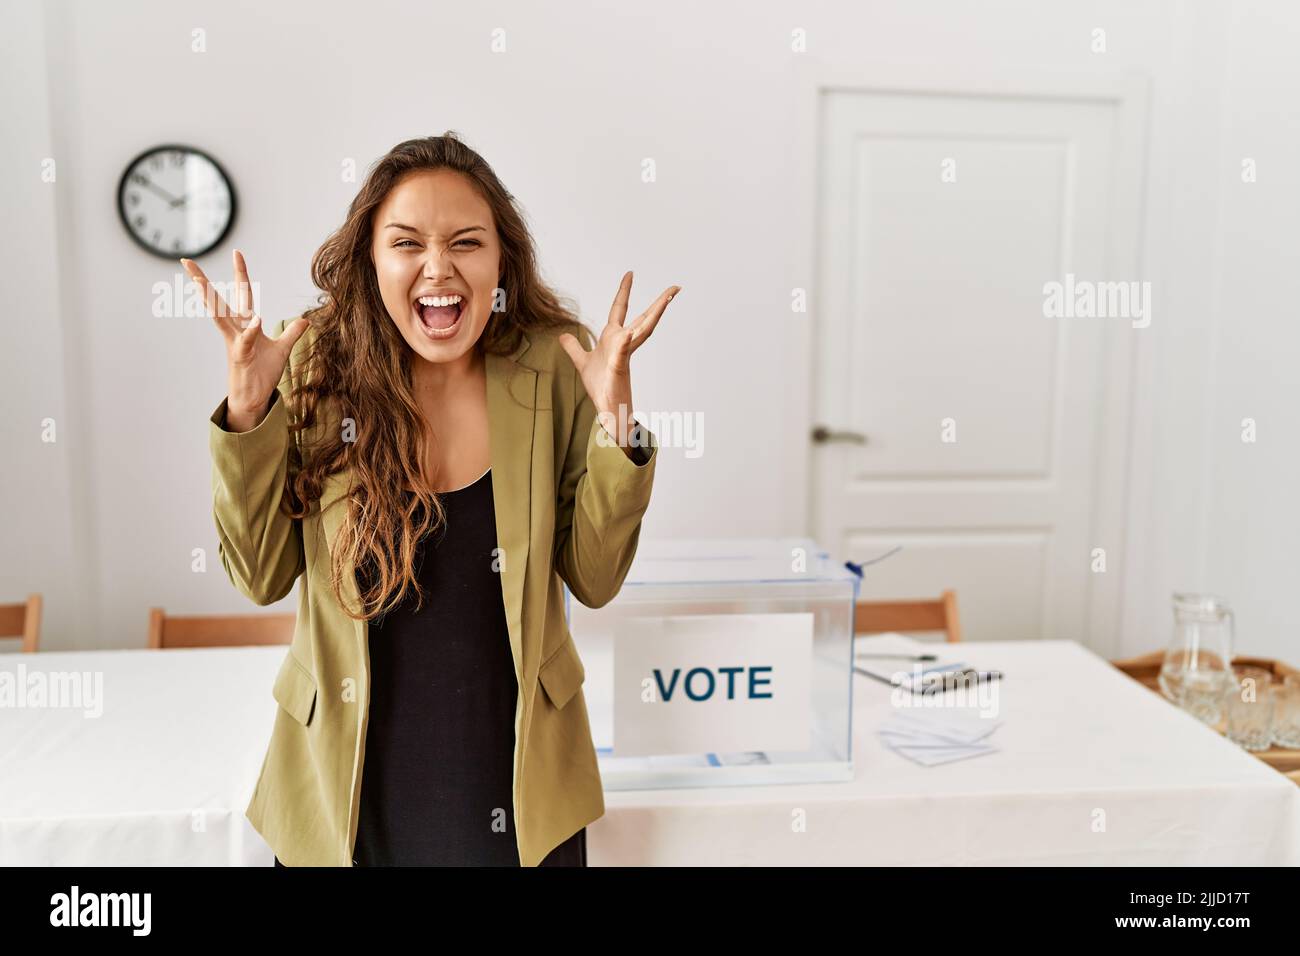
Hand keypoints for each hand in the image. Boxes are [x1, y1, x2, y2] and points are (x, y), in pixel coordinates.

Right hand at [182, 249, 309, 429]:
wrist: (254, 398)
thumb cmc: (263, 373)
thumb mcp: (282, 349)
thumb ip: (292, 333)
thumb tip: (305, 320)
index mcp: (244, 323)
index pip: (243, 293)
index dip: (241, 273)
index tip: (237, 252)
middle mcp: (235, 329)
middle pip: (217, 300)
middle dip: (201, 280)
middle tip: (186, 261)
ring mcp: (234, 342)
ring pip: (219, 317)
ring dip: (209, 299)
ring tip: (198, 281)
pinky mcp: (240, 357)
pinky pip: (244, 341)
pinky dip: (250, 331)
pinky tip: (256, 320)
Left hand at [557, 271, 679, 451]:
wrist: (607, 409)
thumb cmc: (600, 386)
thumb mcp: (582, 361)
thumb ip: (574, 347)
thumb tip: (563, 336)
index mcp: (614, 339)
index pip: (621, 309)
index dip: (625, 291)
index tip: (630, 274)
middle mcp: (624, 343)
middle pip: (645, 318)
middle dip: (660, 303)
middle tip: (675, 287)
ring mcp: (624, 355)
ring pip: (643, 331)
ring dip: (656, 314)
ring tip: (668, 297)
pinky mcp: (619, 369)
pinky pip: (621, 353)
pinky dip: (624, 343)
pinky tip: (626, 332)